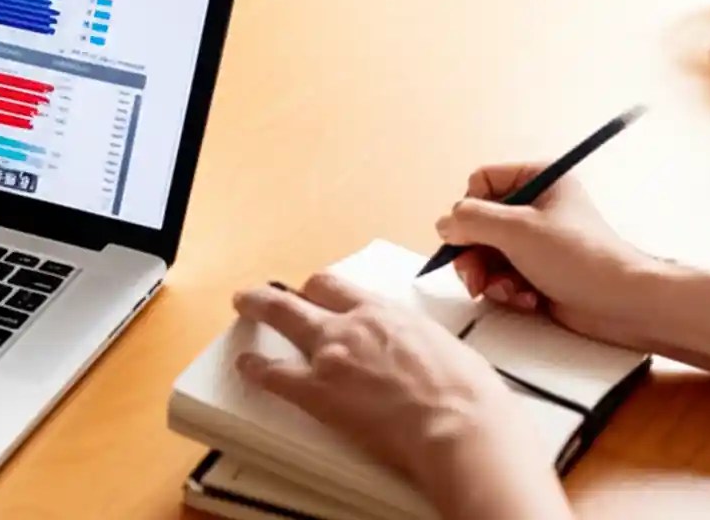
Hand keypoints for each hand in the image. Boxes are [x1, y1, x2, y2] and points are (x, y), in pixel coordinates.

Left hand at [232, 274, 543, 497]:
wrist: (457, 420)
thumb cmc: (465, 390)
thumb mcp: (441, 345)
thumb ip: (413, 342)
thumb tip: (415, 351)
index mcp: (386, 312)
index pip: (339, 288)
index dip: (320, 291)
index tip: (313, 294)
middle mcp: (353, 324)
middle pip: (304, 295)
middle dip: (279, 294)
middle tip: (263, 295)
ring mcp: (331, 354)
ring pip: (281, 318)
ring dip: (258, 309)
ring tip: (244, 306)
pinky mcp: (317, 390)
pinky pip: (274, 374)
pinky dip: (256, 369)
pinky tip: (247, 366)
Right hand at [435, 162, 665, 346]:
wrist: (622, 303)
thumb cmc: (580, 257)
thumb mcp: (518, 231)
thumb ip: (473, 221)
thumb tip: (444, 223)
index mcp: (539, 179)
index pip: (481, 182)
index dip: (469, 210)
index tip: (467, 237)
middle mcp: (537, 206)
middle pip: (479, 223)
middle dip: (474, 254)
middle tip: (474, 278)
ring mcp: (538, 240)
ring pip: (487, 253)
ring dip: (490, 277)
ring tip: (507, 292)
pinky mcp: (539, 271)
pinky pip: (503, 276)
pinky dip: (507, 290)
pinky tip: (527, 300)